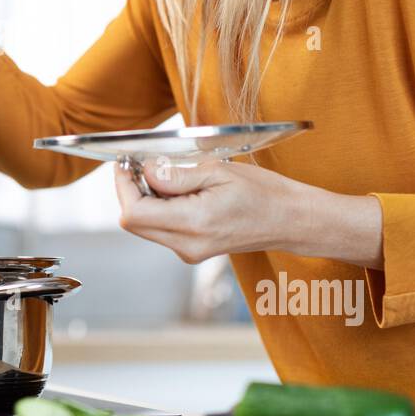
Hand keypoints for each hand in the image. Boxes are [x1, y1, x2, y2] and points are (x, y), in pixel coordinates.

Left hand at [112, 158, 383, 267]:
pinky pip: (162, 229)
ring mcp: (190, 252)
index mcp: (193, 223)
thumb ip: (176, 174)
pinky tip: (177, 189)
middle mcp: (187, 245)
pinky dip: (160, 207)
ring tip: (164, 173)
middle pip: (134, 222)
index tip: (125, 163)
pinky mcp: (194, 250)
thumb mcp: (219, 171)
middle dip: (130, 191)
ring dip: (145, 198)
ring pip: (146, 226)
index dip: (122, 186)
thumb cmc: (264, 193)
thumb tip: (145, 172)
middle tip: (139, 164)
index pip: (134, 213)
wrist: (292, 221)